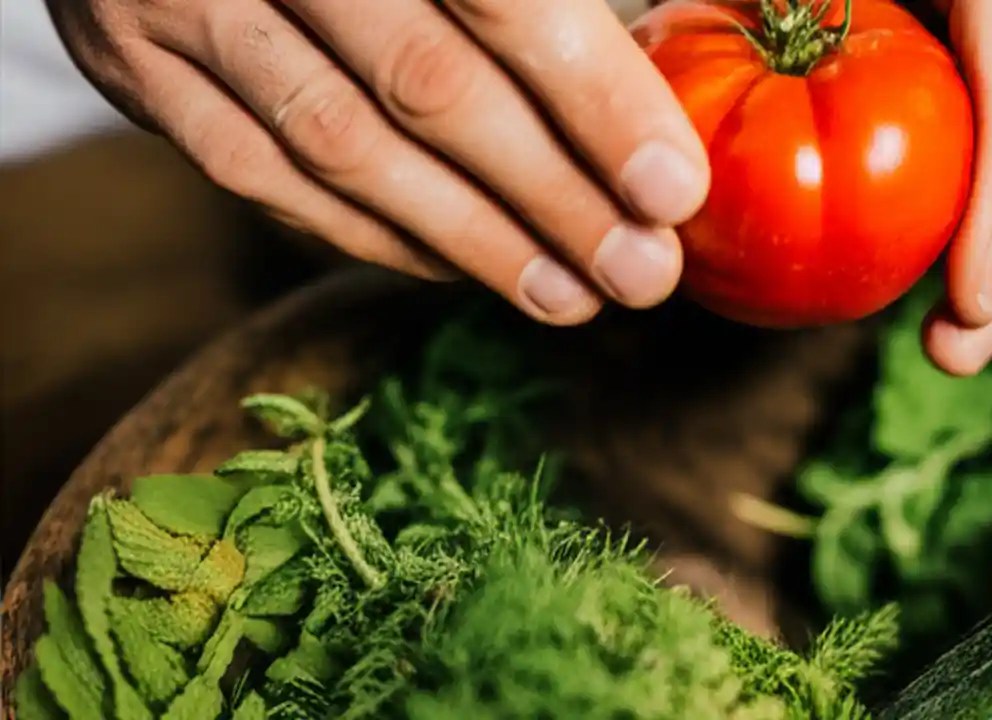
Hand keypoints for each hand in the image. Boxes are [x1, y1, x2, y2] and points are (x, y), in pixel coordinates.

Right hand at [47, 0, 708, 324]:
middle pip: (432, 87)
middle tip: (641, 275)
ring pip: (345, 147)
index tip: (672, 192)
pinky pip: (262, 176)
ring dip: (472, 241)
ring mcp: (188, 1)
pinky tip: (459, 270)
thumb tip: (661, 74)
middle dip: (552, 197)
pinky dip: (371, 235)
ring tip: (571, 297)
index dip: (597, 100)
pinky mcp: (134, 65)